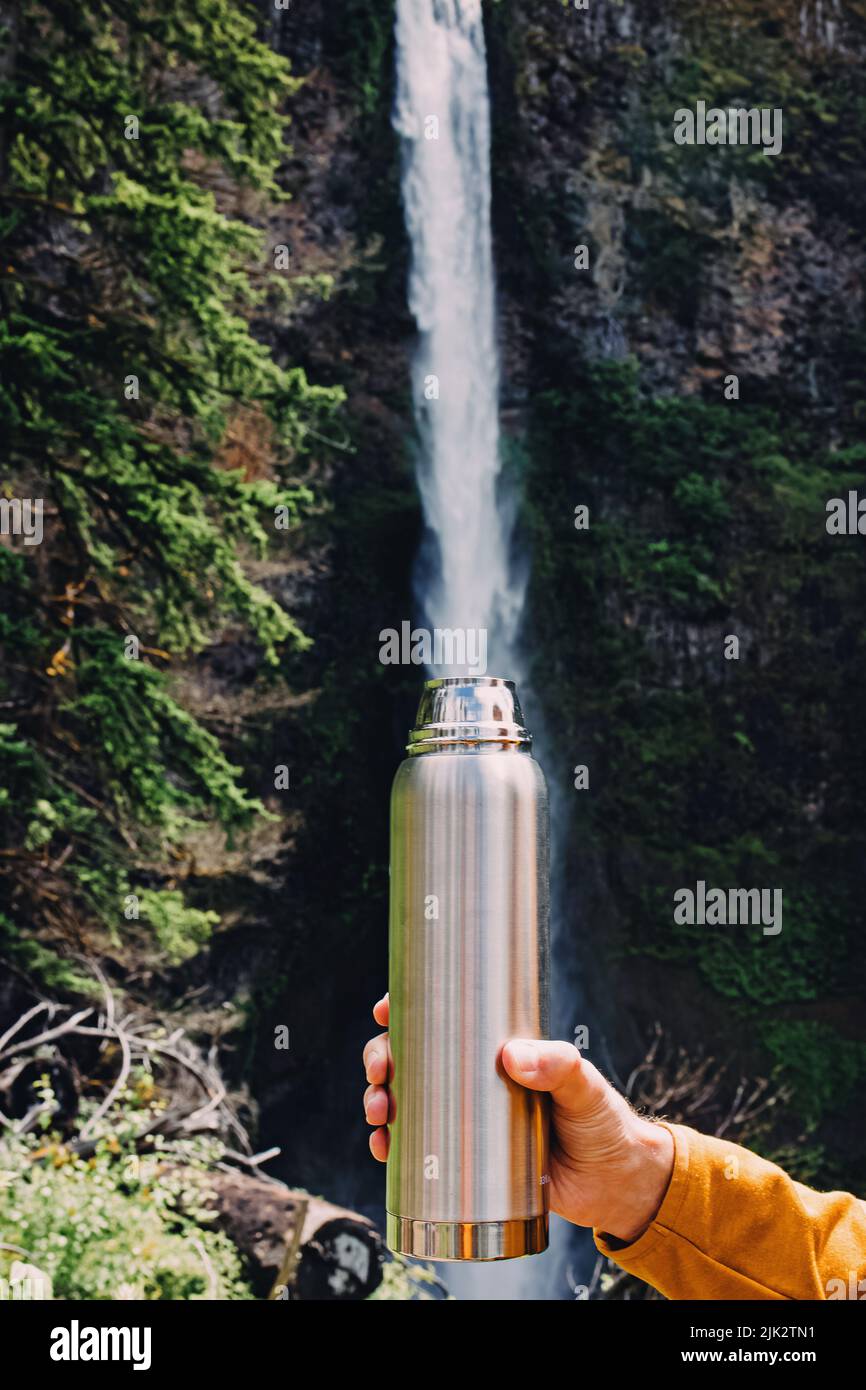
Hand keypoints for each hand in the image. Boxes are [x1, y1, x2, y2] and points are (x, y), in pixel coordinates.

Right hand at [363, 994, 673, 1243]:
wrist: (614, 1185)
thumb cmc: (603, 1122)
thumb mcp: (585, 1085)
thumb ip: (559, 1065)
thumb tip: (513, 1056)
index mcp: (496, 1051)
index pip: (443, 1017)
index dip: (406, 1008)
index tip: (386, 1007)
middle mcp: (473, 1081)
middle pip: (410, 1057)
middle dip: (381, 1057)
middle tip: (381, 1071)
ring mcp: (466, 1121)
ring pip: (405, 1101)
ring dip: (378, 1100)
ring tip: (379, 1112)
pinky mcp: (464, 1163)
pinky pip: (416, 1151)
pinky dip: (391, 1147)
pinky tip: (383, 1148)